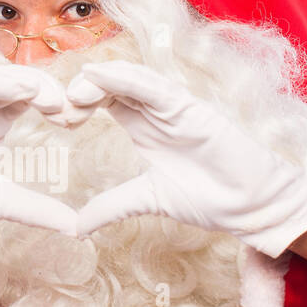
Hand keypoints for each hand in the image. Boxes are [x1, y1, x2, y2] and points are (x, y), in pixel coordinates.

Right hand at [0, 65, 79, 266]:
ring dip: (29, 82)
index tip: (80, 119)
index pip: (32, 98)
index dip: (58, 102)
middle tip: (73, 109)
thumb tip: (78, 227)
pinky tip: (22, 91)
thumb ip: (37, 210)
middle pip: (21, 82)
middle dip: (50, 89)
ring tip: (53, 99)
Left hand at [65, 61, 306, 257]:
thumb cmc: (209, 199)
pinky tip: (102, 77)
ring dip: (100, 82)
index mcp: (144, 129)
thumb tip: (76, 228)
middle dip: (83, 91)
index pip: (105, 102)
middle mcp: (156, 113)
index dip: (79, 104)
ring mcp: (174, 108)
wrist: (250, 206)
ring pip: (130, 81)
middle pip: (112, 86)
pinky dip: (127, 80)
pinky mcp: (192, 109)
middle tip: (58, 107)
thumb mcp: (147, 201)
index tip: (56, 119)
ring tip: (75, 91)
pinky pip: (155, 87)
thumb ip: (112, 207)